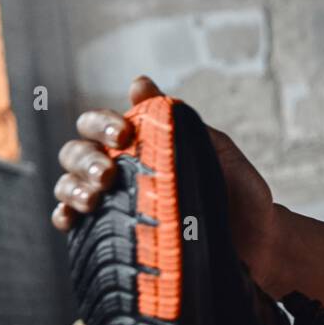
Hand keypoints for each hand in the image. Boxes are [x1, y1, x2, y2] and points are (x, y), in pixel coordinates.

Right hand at [50, 75, 280, 286]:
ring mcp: (113, 201)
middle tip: (108, 173)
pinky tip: (71, 218)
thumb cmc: (238, 191)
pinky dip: (65, 216)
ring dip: (73, 187)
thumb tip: (139, 83)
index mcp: (141, 144)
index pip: (101, 124)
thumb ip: (179, 119)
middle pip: (77, 152)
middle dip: (86, 158)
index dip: (103, 123)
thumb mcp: (216, 149)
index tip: (123, 134)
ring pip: (69, 184)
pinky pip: (74, 222)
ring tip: (94, 197)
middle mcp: (120, 169)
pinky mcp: (112, 233)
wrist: (258, 241)